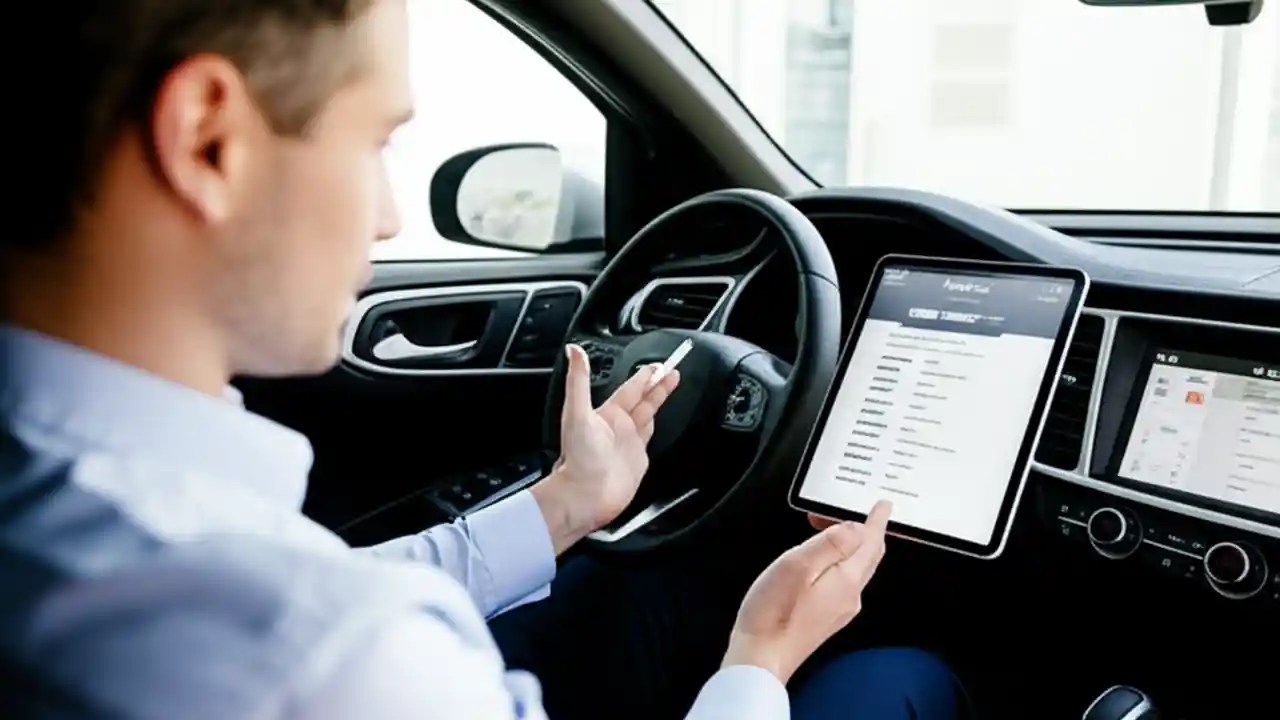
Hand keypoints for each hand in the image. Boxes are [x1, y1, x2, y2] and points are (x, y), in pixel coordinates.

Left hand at [531, 343, 680, 552]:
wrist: (585, 494)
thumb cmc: (577, 458)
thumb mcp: (576, 412)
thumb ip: (578, 380)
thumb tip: (573, 351)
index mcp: (606, 413)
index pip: (630, 388)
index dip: (644, 376)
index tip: (656, 365)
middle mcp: (618, 426)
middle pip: (643, 399)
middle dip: (658, 384)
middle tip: (672, 370)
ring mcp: (628, 442)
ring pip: (648, 414)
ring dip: (659, 399)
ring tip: (671, 386)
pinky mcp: (636, 459)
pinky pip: (649, 437)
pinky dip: (655, 426)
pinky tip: (658, 420)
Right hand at [721, 500, 892, 684]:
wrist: (760, 660)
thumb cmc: (773, 614)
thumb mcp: (798, 566)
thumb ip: (830, 544)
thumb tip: (855, 528)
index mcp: (846, 580)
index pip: (870, 543)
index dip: (876, 521)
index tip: (883, 505)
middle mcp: (849, 596)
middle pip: (867, 557)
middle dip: (863, 531)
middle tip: (849, 510)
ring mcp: (838, 610)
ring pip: (855, 569)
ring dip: (848, 546)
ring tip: (830, 529)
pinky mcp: (824, 618)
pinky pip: (842, 582)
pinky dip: (837, 562)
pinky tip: (821, 562)